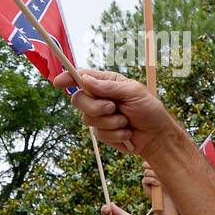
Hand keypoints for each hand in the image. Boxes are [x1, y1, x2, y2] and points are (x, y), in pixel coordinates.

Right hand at [53, 69, 174, 153]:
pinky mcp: (102, 132)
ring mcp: (99, 116)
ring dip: (110, 122)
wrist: (156, 136)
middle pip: (79, 99)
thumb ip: (109, 87)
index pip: (82, 77)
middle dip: (95, 106)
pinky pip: (98, 134)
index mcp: (107, 83)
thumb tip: (85, 79)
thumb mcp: (133, 92)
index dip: (68, 78)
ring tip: (126, 121)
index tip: (58, 82)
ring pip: (88, 119)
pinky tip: (126, 132)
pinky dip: (115, 134)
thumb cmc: (149, 110)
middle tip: (113, 107)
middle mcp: (100, 98)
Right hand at [143, 162, 177, 214]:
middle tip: (158, 168)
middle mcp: (151, 172)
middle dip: (151, 165)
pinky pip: (144, 179)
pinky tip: (157, 184)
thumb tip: (165, 158)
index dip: (154, 158)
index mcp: (157, 168)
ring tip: (160, 179)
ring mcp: (148, 178)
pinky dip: (151, 180)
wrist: (169, 200)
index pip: (152, 159)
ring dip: (153, 174)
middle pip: (146, 164)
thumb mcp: (170, 176)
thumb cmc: (172, 187)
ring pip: (146, 172)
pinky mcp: (145, 185)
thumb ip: (166, 168)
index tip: (161, 161)